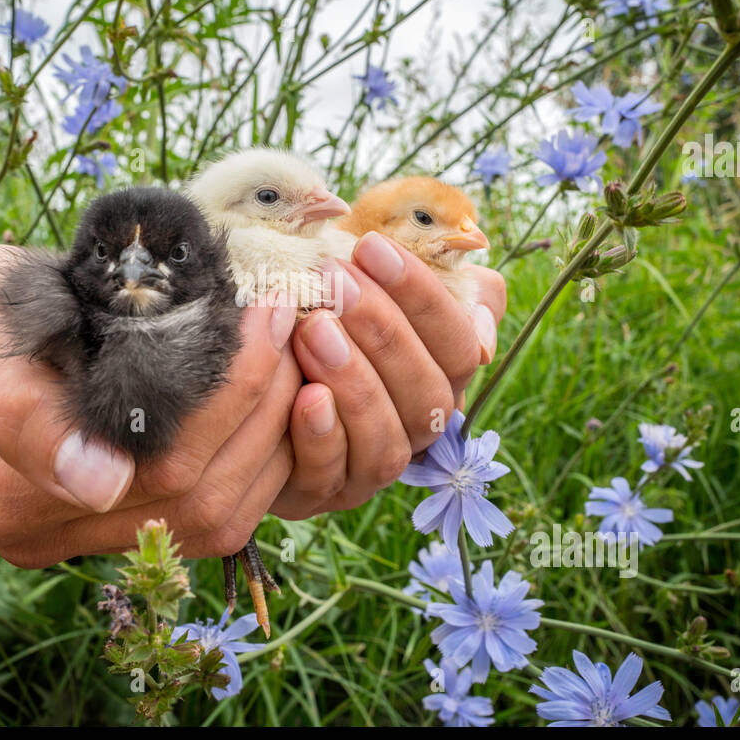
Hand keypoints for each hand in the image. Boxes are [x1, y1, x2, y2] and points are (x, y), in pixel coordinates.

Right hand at [0, 246, 303, 566]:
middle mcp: (45, 537)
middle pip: (196, 498)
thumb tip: (101, 486)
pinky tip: (276, 388)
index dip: (229, 394)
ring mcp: (88, 539)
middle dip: (263, 406)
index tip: (264, 312)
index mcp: (0, 495)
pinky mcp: (127, 527)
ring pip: (220, 515)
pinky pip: (218, 512)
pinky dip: (262, 452)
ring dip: (275, 433)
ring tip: (294, 348)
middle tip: (289, 320)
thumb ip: (22, 405)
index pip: (150, 465)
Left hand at [271, 232, 506, 519]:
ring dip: (354, 382)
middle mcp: (416, 429)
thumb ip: (448, 286)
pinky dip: (321, 434)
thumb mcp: (380, 281)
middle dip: (383, 333)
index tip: (371, 247)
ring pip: (385, 441)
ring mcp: (369, 467)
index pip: (459, 344)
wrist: (254, 361)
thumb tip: (484, 337)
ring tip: (313, 328)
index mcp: (441, 376)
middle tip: (335, 282)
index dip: (422, 297)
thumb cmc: (328, 308)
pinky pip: (329, 474)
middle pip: (426, 394)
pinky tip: (303, 394)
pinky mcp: (318, 491)